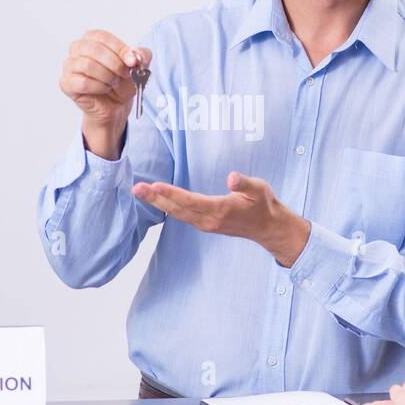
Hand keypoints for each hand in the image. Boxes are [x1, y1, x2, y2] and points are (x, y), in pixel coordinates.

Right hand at [58, 29, 150, 159]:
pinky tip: (104, 89)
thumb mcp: (138, 67)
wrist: (115, 106)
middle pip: (94, 49)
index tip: (133, 61)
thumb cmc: (122, 83)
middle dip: (114, 64)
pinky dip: (99, 87)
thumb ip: (142, 55)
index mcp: (92, 38)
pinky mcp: (66, 83)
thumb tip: (137, 55)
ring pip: (87, 65)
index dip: (119, 49)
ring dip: (107, 76)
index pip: (102, 37)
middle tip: (124, 74)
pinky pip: (82, 83)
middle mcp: (77, 48)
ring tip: (113, 82)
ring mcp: (69, 66)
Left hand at [131, 172, 310, 265]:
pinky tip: (156, 199)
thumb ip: (245, 183)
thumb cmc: (263, 205)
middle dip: (156, 198)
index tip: (155, 185)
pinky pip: (181, 214)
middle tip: (136, 188)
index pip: (190, 201)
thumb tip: (231, 177)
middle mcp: (209, 220)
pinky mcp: (204, 223)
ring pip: (176, 213)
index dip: (172, 194)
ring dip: (157, 202)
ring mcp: (205, 224)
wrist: (268, 228)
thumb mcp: (259, 190)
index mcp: (220, 210)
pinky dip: (167, 206)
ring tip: (140, 191)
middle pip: (177, 209)